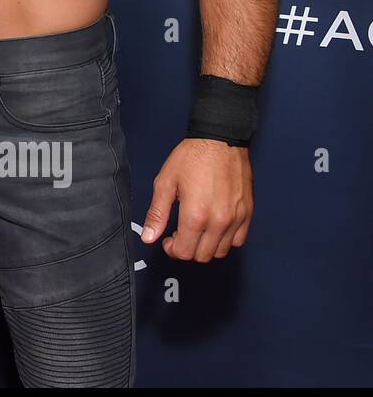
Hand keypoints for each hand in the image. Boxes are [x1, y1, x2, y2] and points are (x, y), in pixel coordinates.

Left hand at [141, 139, 252, 261]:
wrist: (220, 140)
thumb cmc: (191, 157)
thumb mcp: (165, 183)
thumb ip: (157, 214)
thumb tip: (149, 238)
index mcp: (195, 215)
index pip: (184, 252)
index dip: (172, 249)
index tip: (168, 239)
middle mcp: (218, 221)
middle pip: (202, 256)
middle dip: (188, 249)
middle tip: (180, 234)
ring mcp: (236, 219)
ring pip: (221, 251)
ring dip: (206, 246)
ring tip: (197, 229)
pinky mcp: (248, 213)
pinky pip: (239, 240)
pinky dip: (226, 240)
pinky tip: (214, 226)